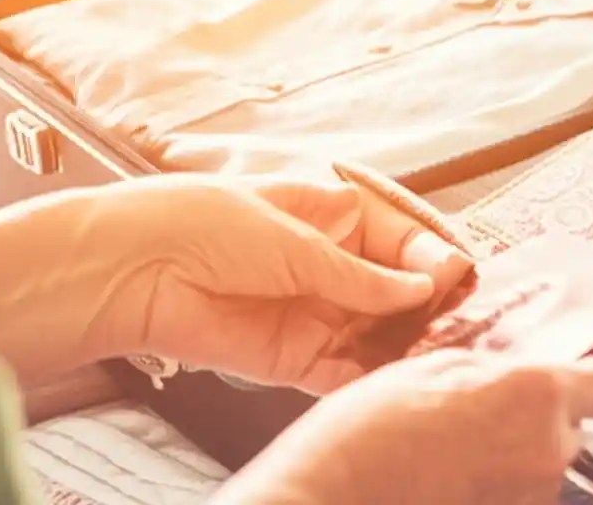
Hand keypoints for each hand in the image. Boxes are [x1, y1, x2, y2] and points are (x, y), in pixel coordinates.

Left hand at [0, 172, 469, 392]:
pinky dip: (368, 377)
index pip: (404, 239)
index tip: (458, 275)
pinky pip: (345, 371)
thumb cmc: (207, 224)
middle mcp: (331, 264)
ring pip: (379, 333)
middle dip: (427, 306)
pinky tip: (393, 376)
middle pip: (398, 290)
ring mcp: (316, 310)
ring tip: (434, 353)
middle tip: (456, 320)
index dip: (433, 258)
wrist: (135, 270)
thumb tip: (425, 287)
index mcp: (336, 216)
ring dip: (405, 344)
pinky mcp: (295, 356)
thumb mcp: (302, 240)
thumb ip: (366, 274)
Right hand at [214, 350, 592, 504]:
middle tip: (484, 412)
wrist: (334, 497)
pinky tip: (453, 477)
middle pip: (570, 428)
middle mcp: (549, 449)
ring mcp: (531, 496)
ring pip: (542, 466)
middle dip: (538, 418)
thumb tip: (514, 370)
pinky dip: (496, 486)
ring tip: (458, 448)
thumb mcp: (435, 366)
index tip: (559, 376)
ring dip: (515, 456)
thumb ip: (492, 369)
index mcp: (537, 393)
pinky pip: (517, 495)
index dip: (578, 378)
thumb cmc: (373, 430)